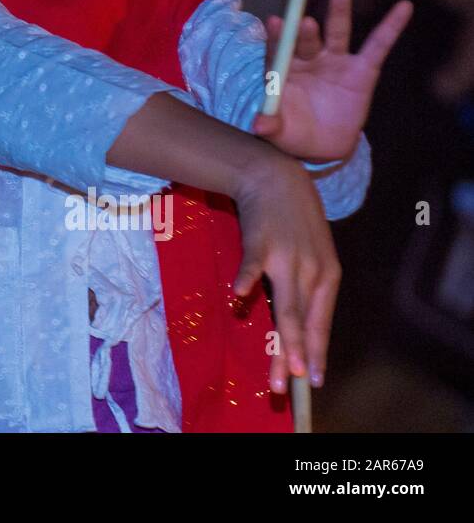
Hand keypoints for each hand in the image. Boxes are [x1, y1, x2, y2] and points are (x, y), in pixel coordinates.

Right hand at [232, 156, 340, 391]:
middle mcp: (310, 271)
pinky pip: (252, 265)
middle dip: (295, 357)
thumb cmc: (294, 219)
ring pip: (285, 305)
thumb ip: (307, 287)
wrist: (276, 176)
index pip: (321, 323)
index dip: (315, 352)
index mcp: (326, 276)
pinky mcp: (260, 241)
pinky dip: (246, 281)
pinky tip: (239, 297)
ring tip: (280, 364)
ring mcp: (286, 257)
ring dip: (283, 338)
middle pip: (302, 322)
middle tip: (289, 387)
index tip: (312, 381)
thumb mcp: (313, 254)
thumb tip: (299, 325)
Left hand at [251, 0, 412, 161]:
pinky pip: (378, 45)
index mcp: (282, 70)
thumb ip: (270, 124)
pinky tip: (403, 8)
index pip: (277, 48)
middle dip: (304, 31)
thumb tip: (258, 125)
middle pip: (305, 39)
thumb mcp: (280, 131)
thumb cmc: (294, 132)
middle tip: (304, 22)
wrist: (322, 145)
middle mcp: (307, 59)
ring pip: (336, 33)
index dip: (276, 36)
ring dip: (338, 14)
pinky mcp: (362, 70)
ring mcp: (334, 61)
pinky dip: (391, 26)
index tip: (275, 22)